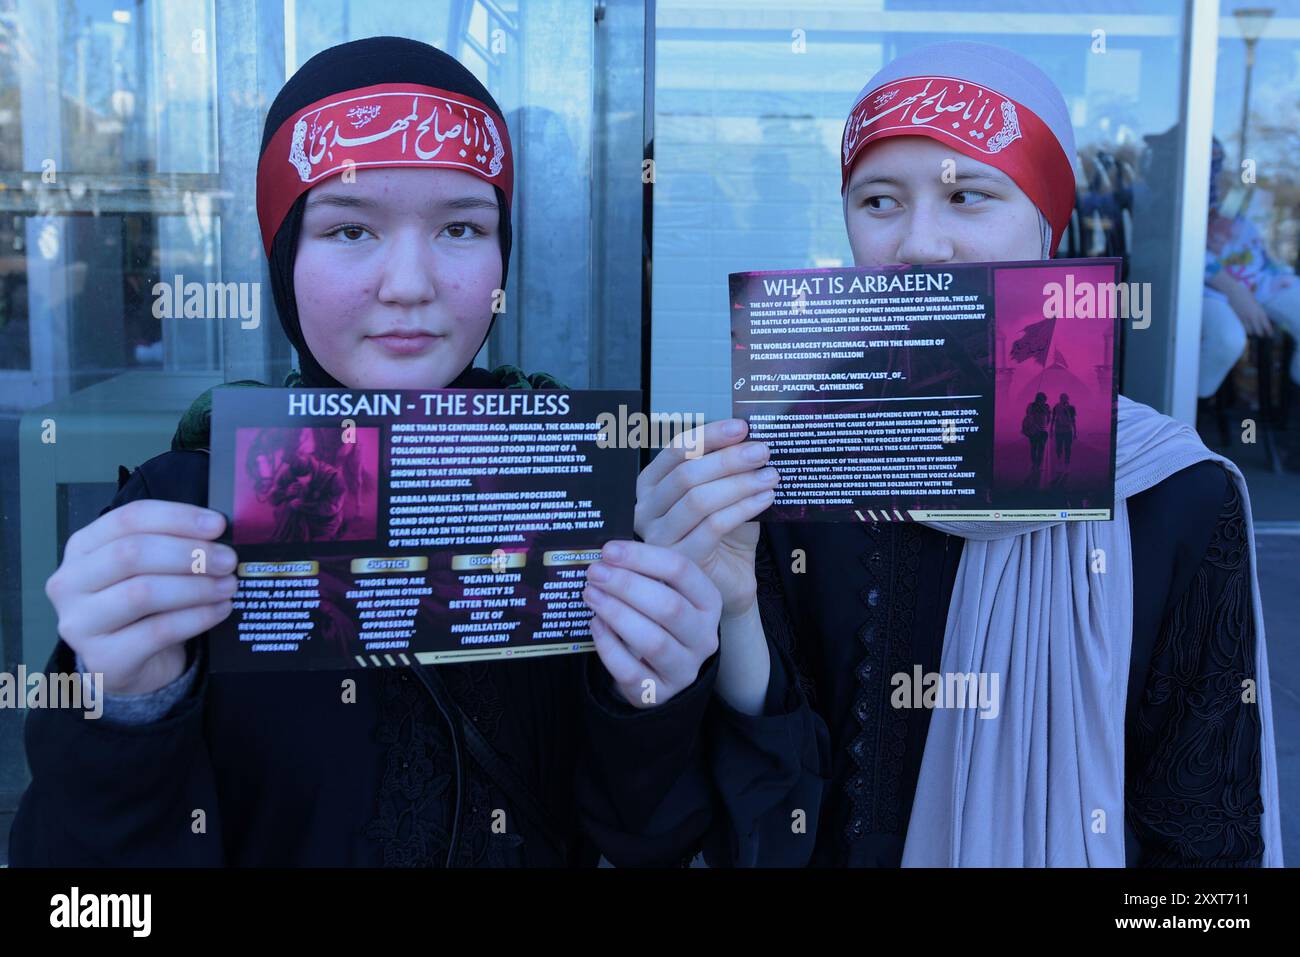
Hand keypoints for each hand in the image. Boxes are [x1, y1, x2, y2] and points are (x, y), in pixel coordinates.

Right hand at [45, 500, 236, 694]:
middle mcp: (71, 582)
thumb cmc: (143, 606)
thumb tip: (219, 533)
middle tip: (228, 560)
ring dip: (196, 587)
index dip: (177, 517)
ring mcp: (80, 623)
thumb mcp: (149, 568)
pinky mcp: (103, 658)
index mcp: (83, 547)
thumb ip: (172, 544)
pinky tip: (221, 610)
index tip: (218, 524)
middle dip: (190, 554)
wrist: (131, 663)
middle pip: (131, 554)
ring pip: (143, 593)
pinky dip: (197, 618)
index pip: (128, 519)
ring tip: (228, 586)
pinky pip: (158, 632)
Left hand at [585, 540, 720, 708]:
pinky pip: (630, 671)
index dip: (643, 557)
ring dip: (616, 613)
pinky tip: (595, 624)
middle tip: (595, 572)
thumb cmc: (658, 619)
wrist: (658, 671)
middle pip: (669, 606)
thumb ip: (643, 572)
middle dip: (626, 585)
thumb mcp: (663, 591)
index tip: (609, 550)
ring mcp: (684, 668)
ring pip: (652, 641)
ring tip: (590, 594)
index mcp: (709, 602)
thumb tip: (608, 553)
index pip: (682, 571)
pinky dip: (608, 645)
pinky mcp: (658, 692)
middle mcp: (704, 636)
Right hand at [634, 419, 777, 619]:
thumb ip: (725, 466)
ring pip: (699, 500)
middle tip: (762, 452)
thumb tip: (749, 433)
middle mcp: (645, 509)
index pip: (675, 450)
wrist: (729, 579)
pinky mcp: (678, 560)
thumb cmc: (724, 531)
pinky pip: (713, 527)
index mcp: (650, 484)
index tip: (742, 427)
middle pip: (686, 475)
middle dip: (728, 459)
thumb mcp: (723, 491)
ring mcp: (657, 538)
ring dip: (739, 483)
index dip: (709, 436)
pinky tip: (765, 499)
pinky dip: (743, 508)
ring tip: (770, 476)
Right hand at [1226, 282, 1272, 336]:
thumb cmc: (1246, 294)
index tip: (1270, 334)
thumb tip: (1262, 317)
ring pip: (1250, 330)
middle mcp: (1253, 315)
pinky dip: (1246, 329)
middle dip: (1260, 334)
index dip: (1269, 330)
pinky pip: (1243, 327)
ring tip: (1253, 333)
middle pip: (1258, 330)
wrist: (1235, 292)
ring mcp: (1245, 317)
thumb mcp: (1256, 302)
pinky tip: (1247, 329)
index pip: (1266, 324)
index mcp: (1260, 311)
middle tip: (1262, 335)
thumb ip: (1259, 310)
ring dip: (1252, 332)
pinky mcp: (1238, 318)